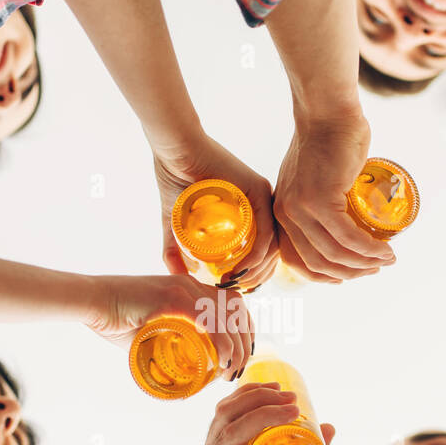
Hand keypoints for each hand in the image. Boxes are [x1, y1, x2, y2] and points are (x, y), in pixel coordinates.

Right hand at [83, 275, 253, 381]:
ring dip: (236, 346)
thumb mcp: (148, 331)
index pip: (233, 302)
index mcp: (190, 288)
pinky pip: (208, 320)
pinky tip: (222, 360)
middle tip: (239, 369)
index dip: (244, 328)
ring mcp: (183, 288)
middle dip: (246, 340)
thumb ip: (162, 343)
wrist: (91, 302)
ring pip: (227, 316)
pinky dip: (221, 342)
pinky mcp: (172, 297)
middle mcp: (192, 284)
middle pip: (237, 308)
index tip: (242, 354)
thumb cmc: (114, 318)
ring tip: (231, 371)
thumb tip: (173, 371)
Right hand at [153, 135, 279, 288]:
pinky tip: (240, 268)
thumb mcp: (174, 226)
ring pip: (272, 246)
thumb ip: (175, 252)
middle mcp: (261, 208)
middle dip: (256, 278)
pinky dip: (256, 255)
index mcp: (249, 215)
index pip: (261, 253)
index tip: (233, 290)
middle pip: (271, 253)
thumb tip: (178, 278)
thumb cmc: (173, 182)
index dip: (251, 277)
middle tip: (235, 291)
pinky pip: (267, 231)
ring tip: (234, 282)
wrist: (173, 154)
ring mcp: (263, 200)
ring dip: (256, 271)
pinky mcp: (260, 192)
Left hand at [273, 112, 395, 282]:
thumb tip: (341, 218)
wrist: (328, 112)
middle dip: (350, 273)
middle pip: (317, 262)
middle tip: (374, 268)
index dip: (323, 275)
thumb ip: (316, 199)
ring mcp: (301, 208)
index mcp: (281, 212)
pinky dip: (369, 249)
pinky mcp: (321, 200)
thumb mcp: (313, 178)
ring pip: (334, 254)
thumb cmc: (327, 140)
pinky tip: (385, 250)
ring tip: (387, 260)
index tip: (347, 276)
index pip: (296, 259)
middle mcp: (285, 214)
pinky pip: (348, 237)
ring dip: (364, 264)